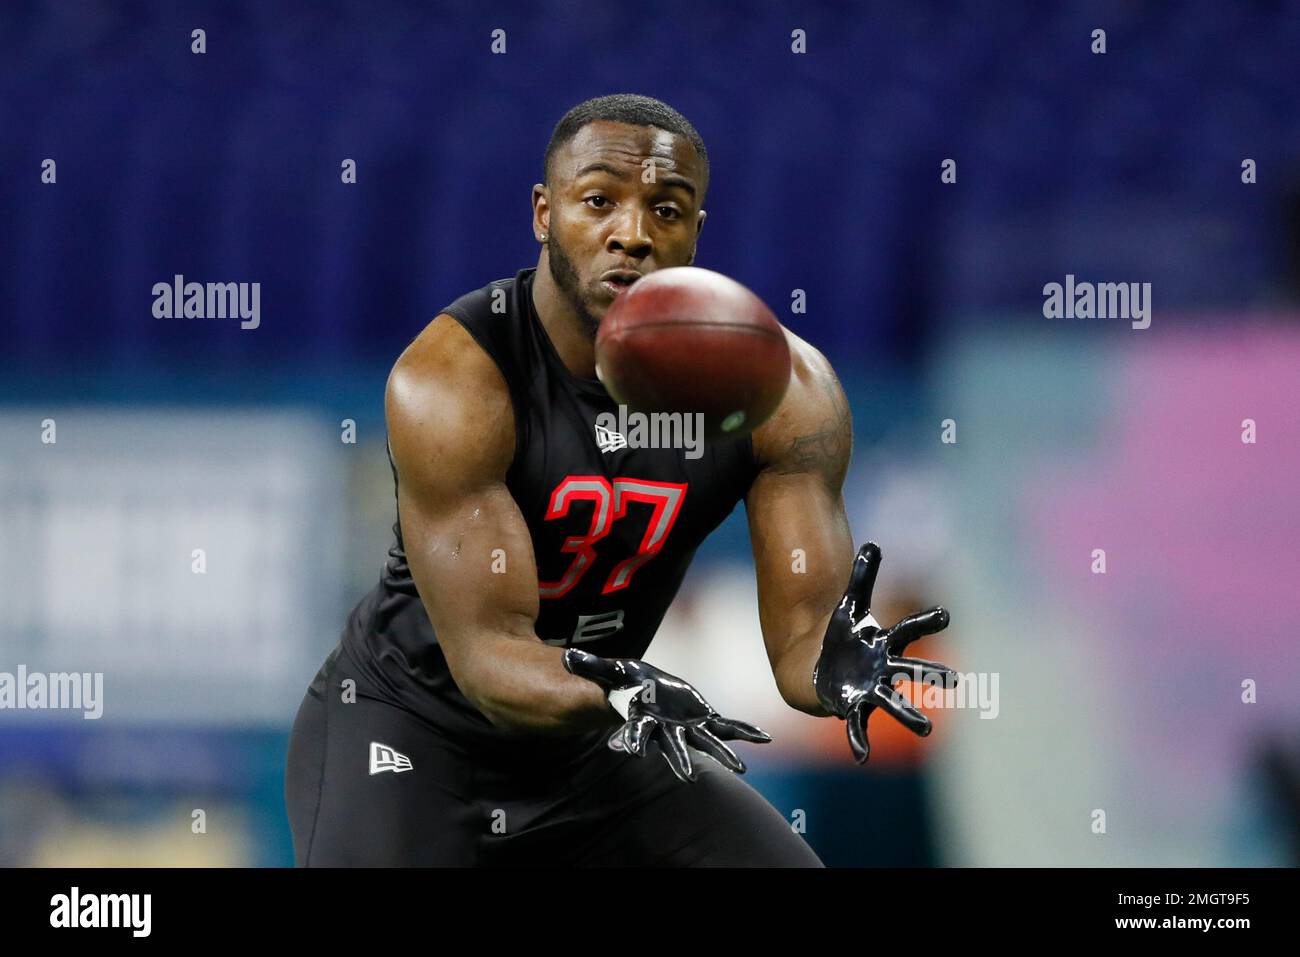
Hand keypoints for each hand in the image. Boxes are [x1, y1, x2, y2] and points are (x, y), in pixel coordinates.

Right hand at [563, 648, 770, 782]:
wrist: (643, 693)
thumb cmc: (624, 682)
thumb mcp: (609, 669)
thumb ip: (592, 667)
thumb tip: (568, 657)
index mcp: (641, 719)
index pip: (635, 733)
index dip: (634, 741)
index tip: (633, 752)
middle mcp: (665, 729)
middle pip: (672, 747)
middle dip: (680, 761)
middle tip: (688, 778)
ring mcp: (686, 727)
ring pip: (706, 742)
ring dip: (723, 753)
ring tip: (742, 767)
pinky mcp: (702, 719)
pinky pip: (726, 725)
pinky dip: (743, 729)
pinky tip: (763, 737)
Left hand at [812, 542, 953, 763]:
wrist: (818, 666)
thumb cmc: (841, 637)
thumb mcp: (848, 605)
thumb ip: (862, 577)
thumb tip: (873, 543)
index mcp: (885, 642)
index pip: (909, 629)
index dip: (927, 621)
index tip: (946, 614)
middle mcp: (884, 668)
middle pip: (911, 670)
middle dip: (932, 674)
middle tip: (955, 680)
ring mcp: (871, 690)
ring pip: (894, 703)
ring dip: (909, 716)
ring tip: (926, 729)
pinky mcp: (853, 707)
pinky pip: (858, 726)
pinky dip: (859, 741)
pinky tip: (861, 757)